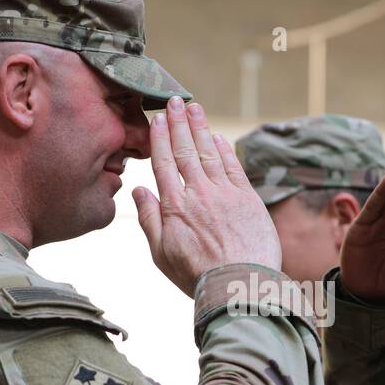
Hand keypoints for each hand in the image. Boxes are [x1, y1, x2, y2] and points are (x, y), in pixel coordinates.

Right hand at [133, 97, 281, 296]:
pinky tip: (217, 137)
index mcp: (174, 206)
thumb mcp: (161, 253)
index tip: (157, 120)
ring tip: (194, 108)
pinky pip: (233, 166)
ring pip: (209, 152)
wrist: (239, 284)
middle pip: (185, 150)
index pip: (163, 163)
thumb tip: (137, 190)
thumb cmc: (197, 275)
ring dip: (201, 128)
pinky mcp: (247, 198)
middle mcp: (198, 192)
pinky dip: (224, 149)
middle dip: (179, 123)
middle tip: (174, 101)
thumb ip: (149, 219)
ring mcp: (225, 193)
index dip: (160, 139)